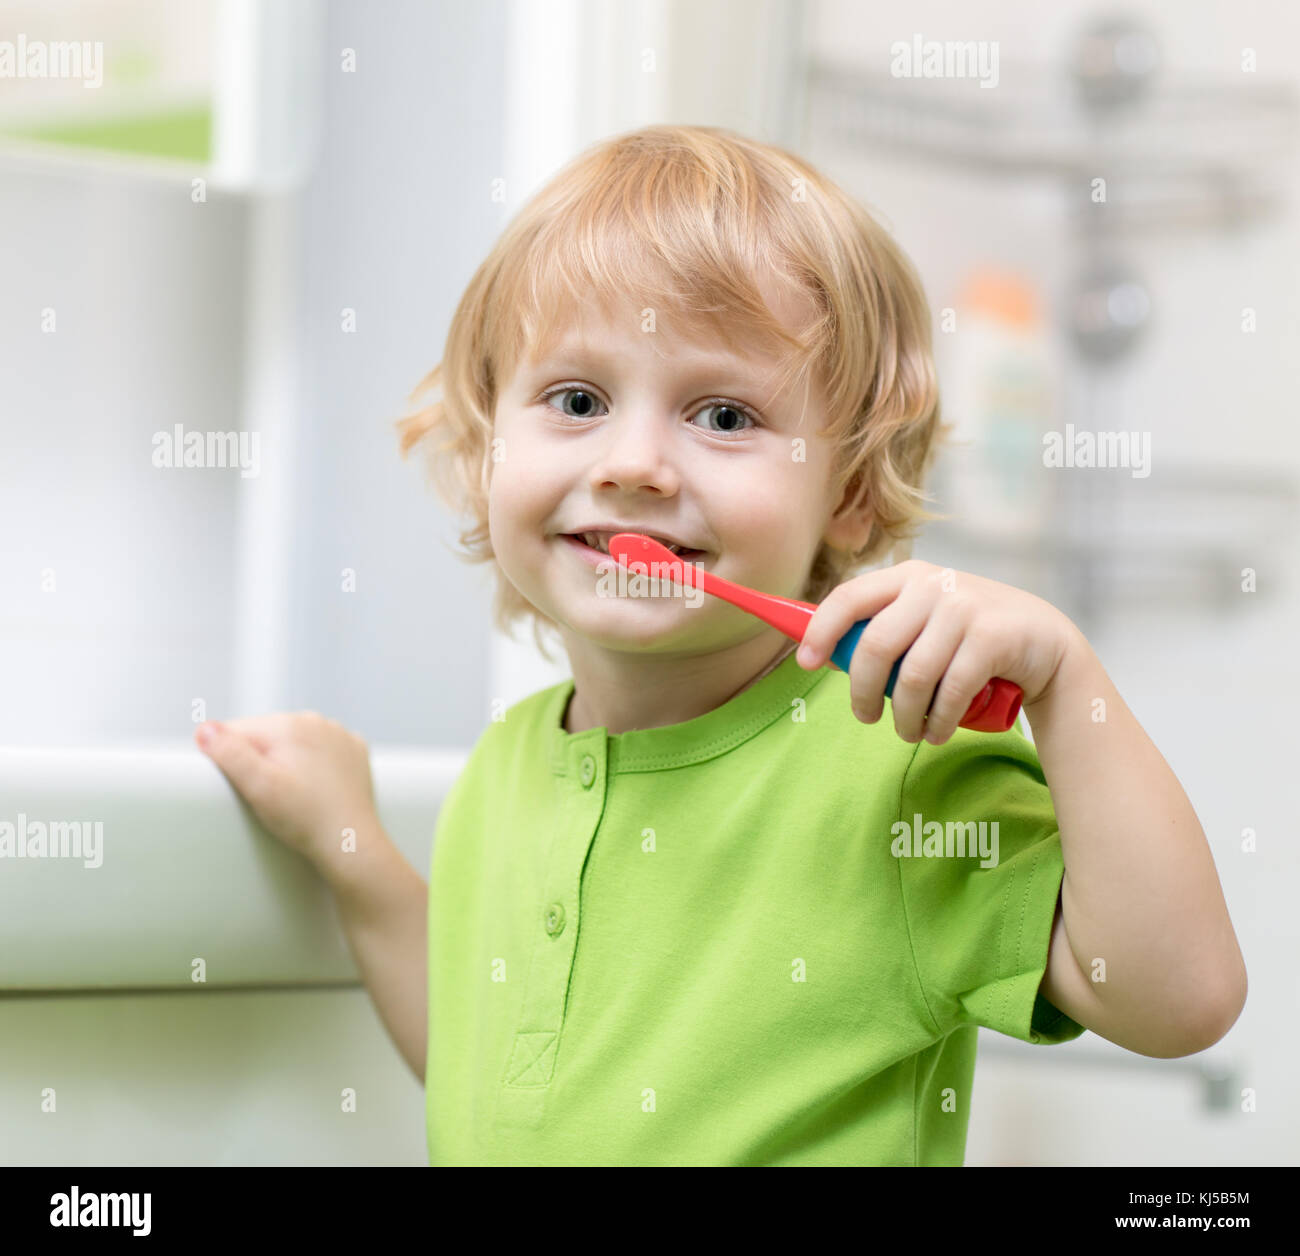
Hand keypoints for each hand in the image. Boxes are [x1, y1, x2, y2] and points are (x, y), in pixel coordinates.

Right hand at [194, 711, 377, 864]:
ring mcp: (339, 734)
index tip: (244, 787)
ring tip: (292, 794)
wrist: (350, 842)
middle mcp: (317, 721)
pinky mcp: (354, 751)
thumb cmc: (304, 819)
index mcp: (289, 724)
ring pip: (293, 742)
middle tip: (269, 795)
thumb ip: (229, 754)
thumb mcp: (259, 787)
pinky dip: (314, 764)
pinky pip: (321, 750)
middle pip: (265, 735)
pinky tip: (314, 787)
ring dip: (285, 761)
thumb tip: (205, 729)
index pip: (236, 730)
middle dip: (258, 760)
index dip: (229, 760)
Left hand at [795, 560, 1080, 743]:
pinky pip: (950, 691)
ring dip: (905, 717)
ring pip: (912, 677)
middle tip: (865, 718)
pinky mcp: (992, 637)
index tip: (805, 664)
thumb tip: (827, 656)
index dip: (820, 632)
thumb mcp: (923, 619)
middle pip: (874, 646)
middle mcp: (932, 584)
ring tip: (909, 733)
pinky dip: (939, 721)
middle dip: (862, 692)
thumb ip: (882, 628)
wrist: (1044, 642)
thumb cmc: (968, 636)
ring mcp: (964, 607)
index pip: (848, 597)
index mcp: (906, 576)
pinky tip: (937, 732)